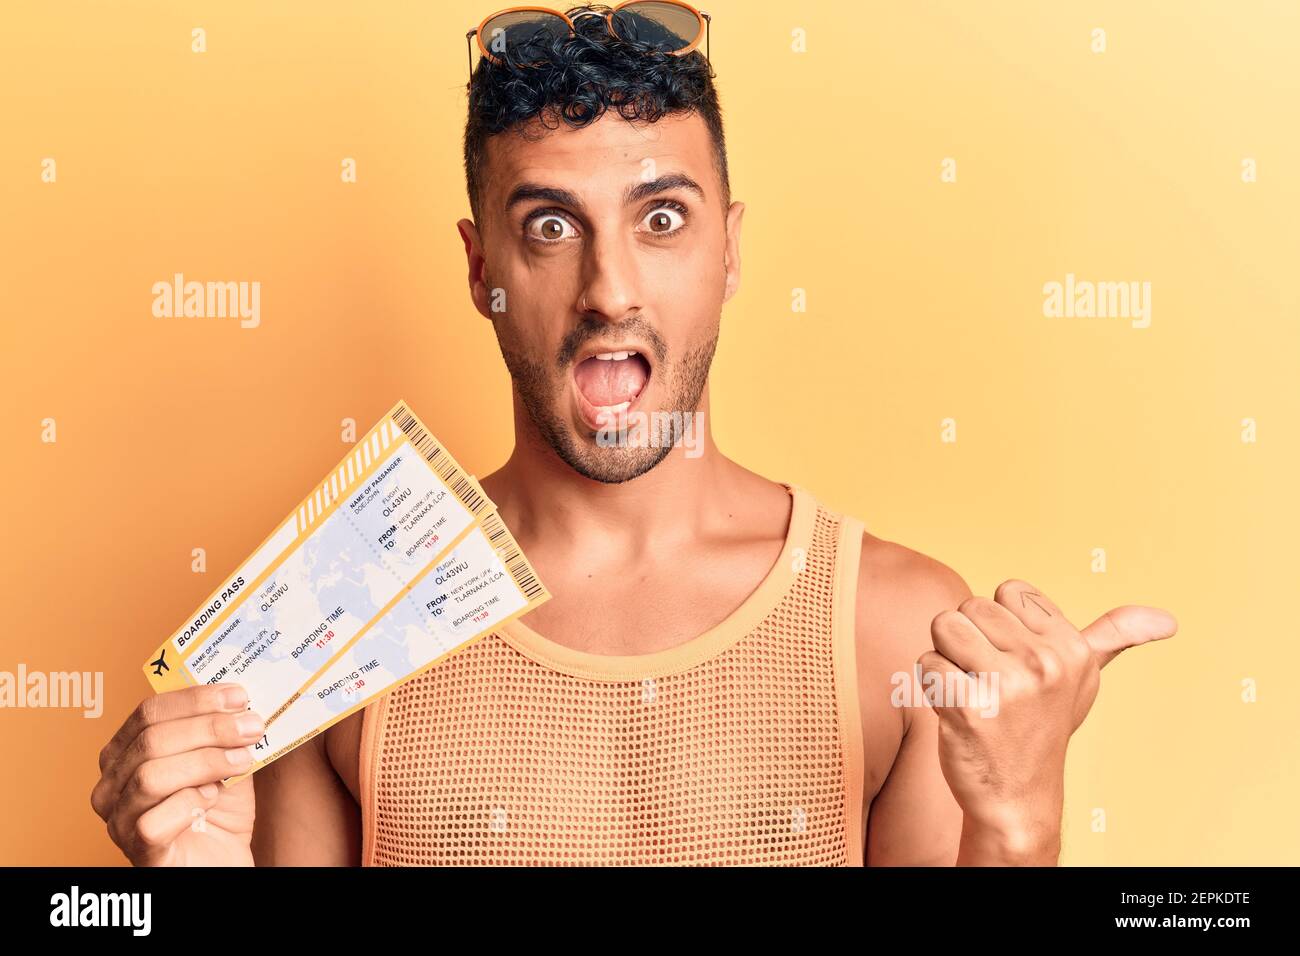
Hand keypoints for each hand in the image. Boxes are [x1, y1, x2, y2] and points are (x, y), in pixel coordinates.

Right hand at [91, 684, 263, 865]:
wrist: (222, 860)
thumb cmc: (218, 810)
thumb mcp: (224, 760)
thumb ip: (225, 732)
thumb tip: (243, 702)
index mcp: (125, 753)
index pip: (149, 712)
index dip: (195, 699)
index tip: (240, 696)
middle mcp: (112, 785)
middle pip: (151, 740)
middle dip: (209, 728)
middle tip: (252, 727)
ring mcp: (119, 821)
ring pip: (150, 777)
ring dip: (205, 762)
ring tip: (242, 761)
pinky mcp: (138, 852)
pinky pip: (153, 823)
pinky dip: (188, 804)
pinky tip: (212, 798)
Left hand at [918, 580, 1175, 846]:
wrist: (1018, 798)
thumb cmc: (1044, 727)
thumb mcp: (1085, 678)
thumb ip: (1115, 637)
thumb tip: (1168, 619)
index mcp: (1072, 648)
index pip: (1009, 590)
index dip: (1001, 623)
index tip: (1015, 660)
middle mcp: (1045, 663)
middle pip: (970, 606)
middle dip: (969, 640)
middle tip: (990, 681)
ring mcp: (1008, 686)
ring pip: (944, 628)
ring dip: (947, 659)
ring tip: (972, 690)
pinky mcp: (969, 708)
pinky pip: (926, 663)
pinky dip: (930, 685)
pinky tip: (956, 710)